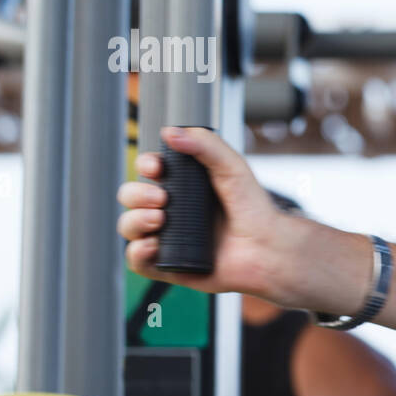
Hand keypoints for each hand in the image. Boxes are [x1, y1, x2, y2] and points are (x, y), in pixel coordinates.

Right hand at [117, 126, 292, 300]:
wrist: (266, 248)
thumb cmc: (253, 209)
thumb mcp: (233, 168)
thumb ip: (206, 145)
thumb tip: (171, 132)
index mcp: (183, 185)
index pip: (148, 171)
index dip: (146, 166)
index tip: (156, 167)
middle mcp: (171, 209)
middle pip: (131, 196)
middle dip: (137, 194)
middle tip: (161, 197)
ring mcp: (168, 237)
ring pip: (129, 227)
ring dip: (135, 220)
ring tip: (160, 219)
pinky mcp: (169, 264)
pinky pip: (138, 261)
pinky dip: (137, 253)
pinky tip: (153, 245)